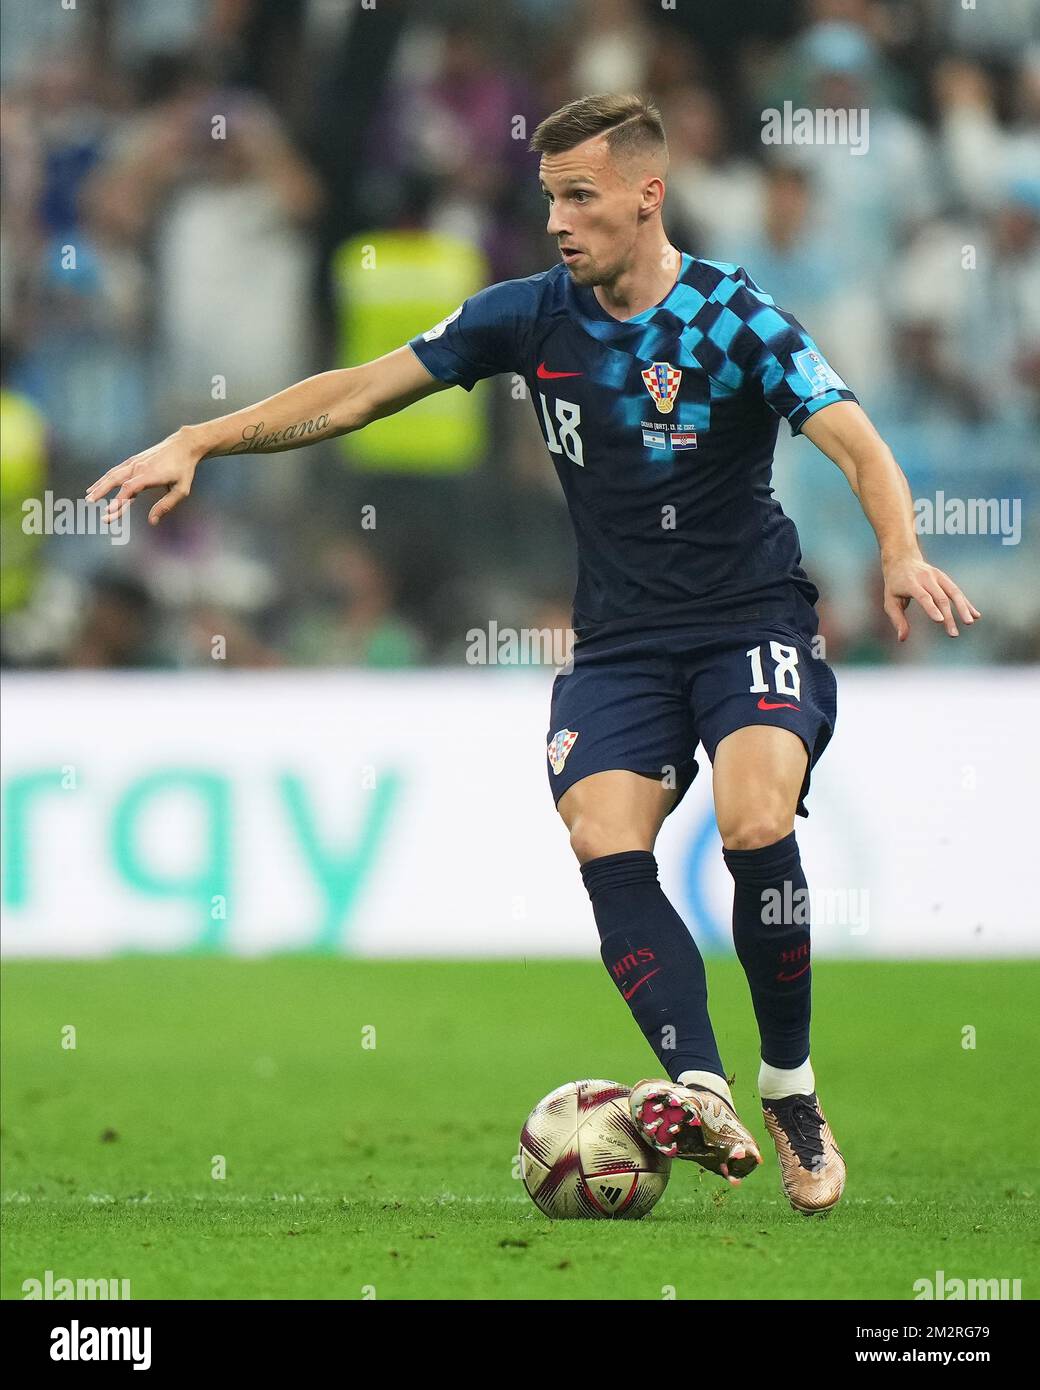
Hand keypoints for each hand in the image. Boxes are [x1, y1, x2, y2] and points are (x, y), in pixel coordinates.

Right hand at [85, 428, 201, 525]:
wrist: (183, 445)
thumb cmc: (184, 469)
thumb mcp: (181, 490)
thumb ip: (166, 505)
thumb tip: (152, 521)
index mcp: (149, 475)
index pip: (129, 489)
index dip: (118, 502)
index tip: (108, 513)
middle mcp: (138, 467)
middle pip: (115, 479)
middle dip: (101, 492)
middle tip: (89, 504)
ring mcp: (134, 462)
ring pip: (112, 474)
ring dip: (99, 485)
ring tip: (88, 497)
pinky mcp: (134, 460)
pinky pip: (116, 470)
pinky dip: (105, 479)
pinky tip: (97, 486)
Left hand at [882, 555, 980, 640]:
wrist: (902, 560)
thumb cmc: (895, 585)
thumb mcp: (890, 602)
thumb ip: (897, 620)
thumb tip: (902, 639)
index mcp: (911, 583)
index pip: (924, 597)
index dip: (932, 609)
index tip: (940, 621)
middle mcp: (926, 578)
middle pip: (940, 598)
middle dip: (948, 616)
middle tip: (953, 634)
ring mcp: (937, 576)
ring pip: (953, 592)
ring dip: (963, 608)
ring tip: (970, 622)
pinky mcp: (944, 578)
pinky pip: (957, 591)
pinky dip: (966, 603)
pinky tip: (975, 615)